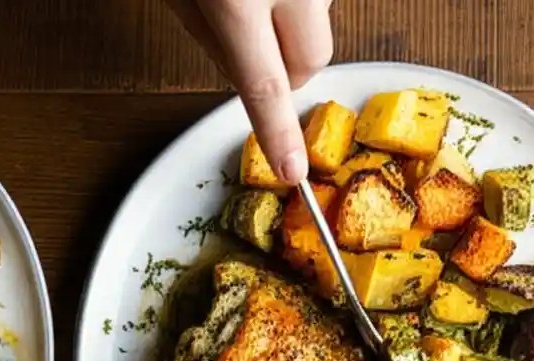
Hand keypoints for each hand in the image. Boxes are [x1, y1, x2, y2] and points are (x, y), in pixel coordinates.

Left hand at [167, 0, 334, 184]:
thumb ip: (212, 41)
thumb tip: (240, 74)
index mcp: (240, 2)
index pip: (266, 89)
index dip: (279, 135)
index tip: (292, 171)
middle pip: (309, 65)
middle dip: (287, 72)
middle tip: (254, 48)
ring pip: (319, 29)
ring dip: (293, 28)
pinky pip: (321, 0)